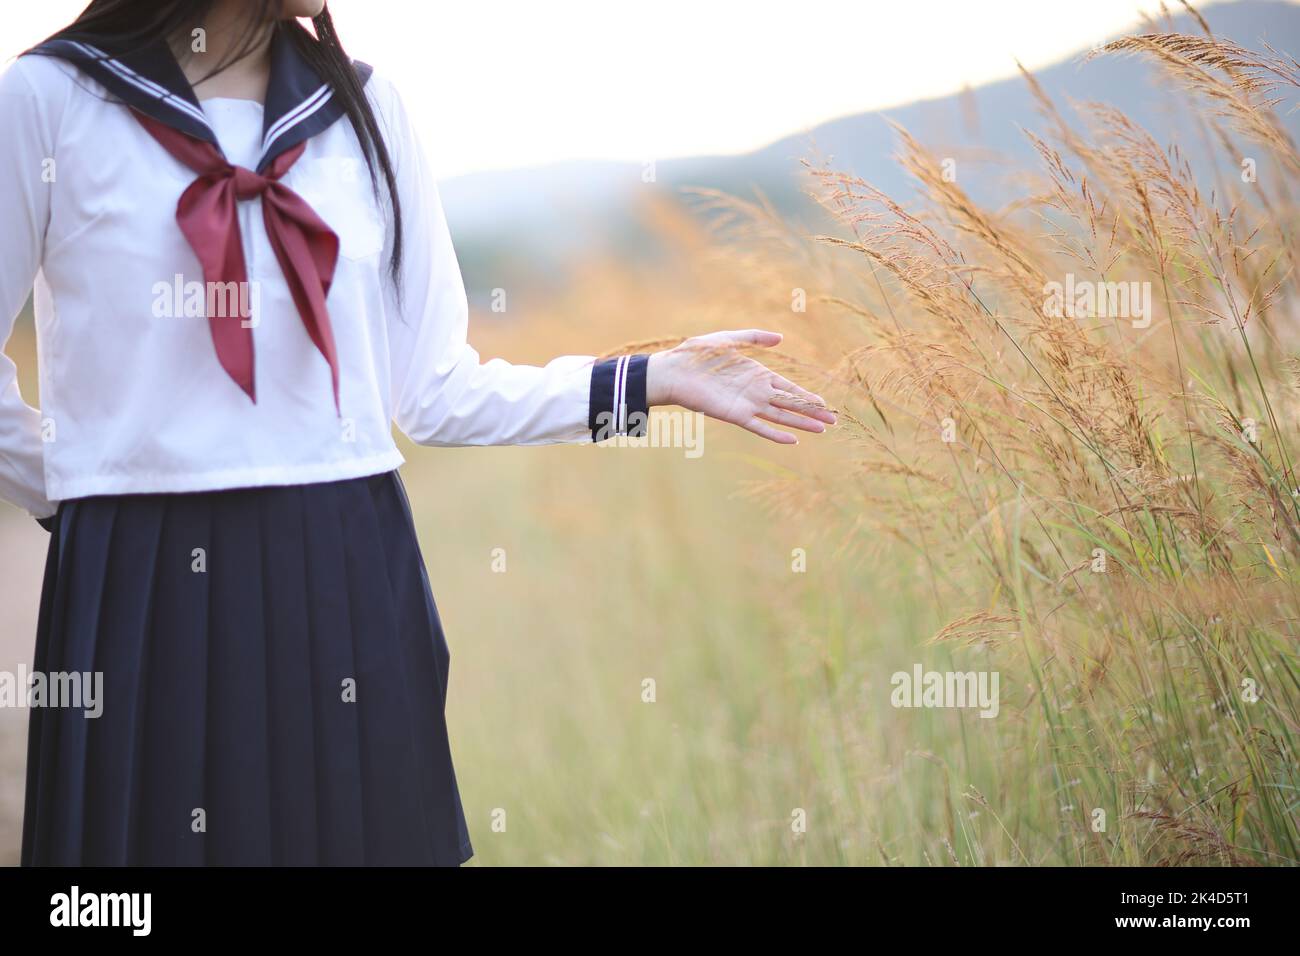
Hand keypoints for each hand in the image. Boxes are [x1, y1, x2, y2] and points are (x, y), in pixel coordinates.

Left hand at [646, 329, 835, 443]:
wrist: (673, 371)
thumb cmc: (696, 354)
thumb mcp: (728, 339)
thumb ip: (754, 338)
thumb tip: (781, 339)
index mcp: (757, 374)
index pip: (789, 387)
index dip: (807, 395)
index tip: (825, 403)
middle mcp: (756, 391)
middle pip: (790, 404)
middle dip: (812, 412)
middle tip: (834, 421)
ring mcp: (747, 405)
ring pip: (781, 416)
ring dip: (802, 423)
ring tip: (822, 430)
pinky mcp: (735, 415)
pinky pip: (759, 427)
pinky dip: (776, 434)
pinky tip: (793, 440)